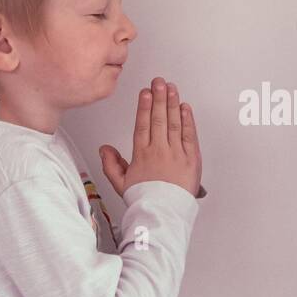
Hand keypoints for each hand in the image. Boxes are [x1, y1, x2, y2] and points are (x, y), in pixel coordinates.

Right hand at [99, 77, 202, 197]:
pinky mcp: (192, 159)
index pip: (142, 124)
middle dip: (159, 97)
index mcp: (142, 154)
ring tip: (171, 88)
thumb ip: (111, 164)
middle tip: (159, 82)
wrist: (163, 214)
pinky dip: (188, 120)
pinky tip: (185, 108)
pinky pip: (190, 136)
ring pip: (174, 123)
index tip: (145, 92)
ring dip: (173, 103)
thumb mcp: (120, 183)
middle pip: (158, 118)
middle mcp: (159, 151)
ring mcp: (176, 154)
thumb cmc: (145, 200)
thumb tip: (104, 148)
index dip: (144, 106)